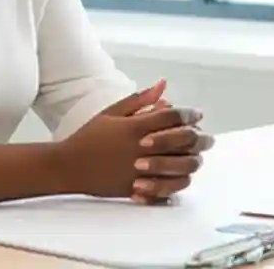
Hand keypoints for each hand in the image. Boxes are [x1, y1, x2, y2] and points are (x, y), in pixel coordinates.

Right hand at [59, 80, 202, 199]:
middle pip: (184, 140)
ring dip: (194, 158)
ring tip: (196, 154)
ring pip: (183, 166)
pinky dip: (180, 179)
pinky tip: (183, 172)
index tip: (196, 114)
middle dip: (200, 135)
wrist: (70, 167)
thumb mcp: (112, 113)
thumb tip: (163, 85)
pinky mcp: (139, 188)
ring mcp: (141, 171)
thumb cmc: (90, 137)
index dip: (189, 113)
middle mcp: (142, 148)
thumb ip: (140, 100)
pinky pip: (170, 187)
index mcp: (135, 127)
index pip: (173, 116)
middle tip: (204, 134)